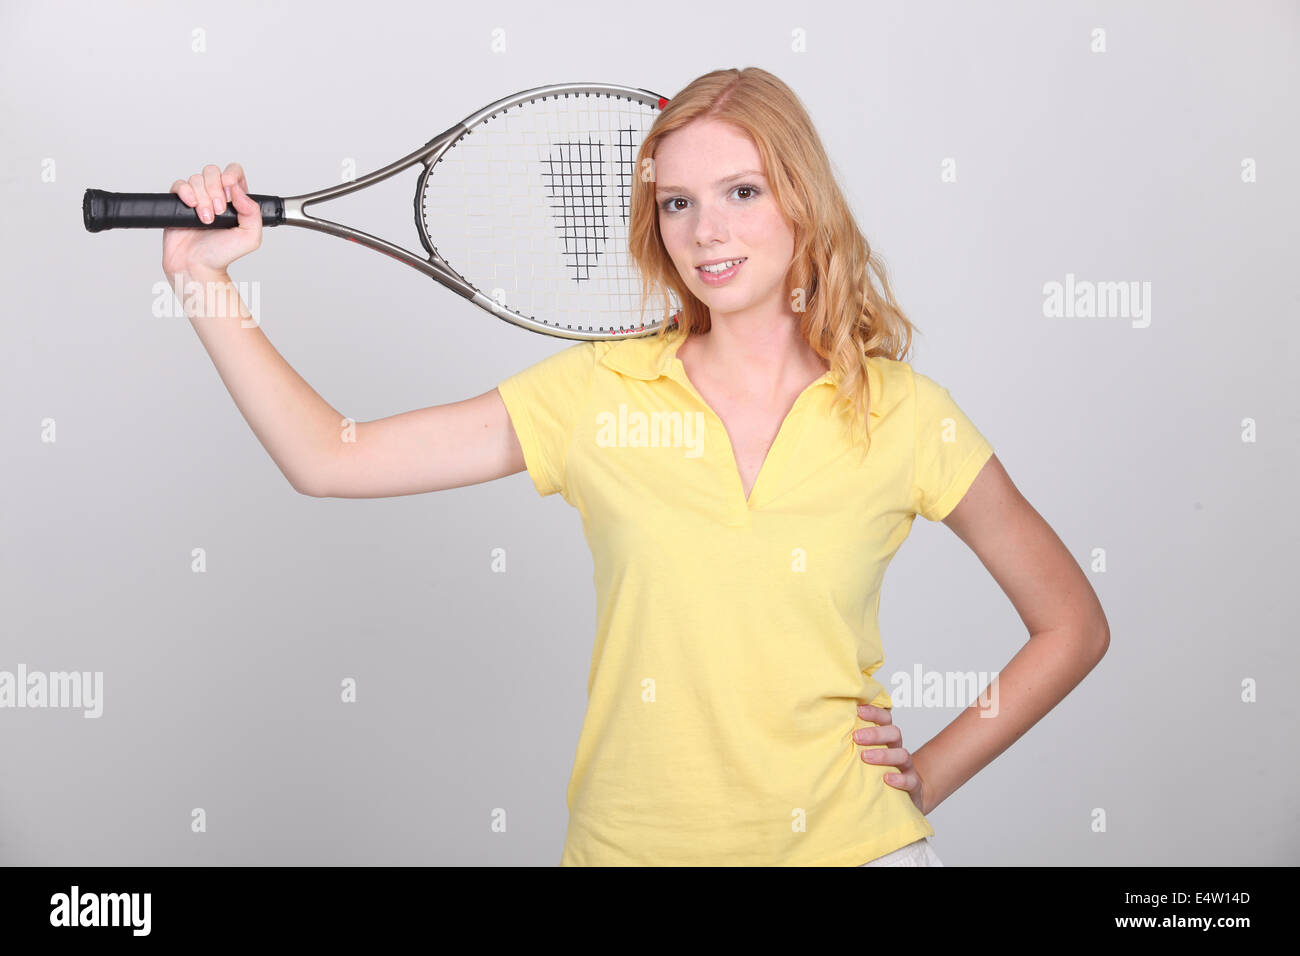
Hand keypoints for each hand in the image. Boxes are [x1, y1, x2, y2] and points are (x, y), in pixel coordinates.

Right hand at [161, 162, 262, 283]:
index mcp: (235, 200)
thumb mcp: (250, 237)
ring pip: (196, 178)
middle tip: (218, 212)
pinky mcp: (179, 203)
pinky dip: (185, 192)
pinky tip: (191, 206)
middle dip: (215, 190)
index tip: (230, 193)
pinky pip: (179, 185)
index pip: (234, 172)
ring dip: (201, 197)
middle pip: (213, 172)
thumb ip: (253, 212)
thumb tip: (238, 190)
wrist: (197, 266)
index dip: (231, 176)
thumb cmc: (222, 254)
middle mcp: (215, 196)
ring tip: (205, 219)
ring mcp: (197, 198)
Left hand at [855, 703, 927, 813]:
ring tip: (865, 757)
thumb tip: (824, 733)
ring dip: (884, 755)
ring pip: (902, 755)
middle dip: (875, 733)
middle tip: (856, 737)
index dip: (874, 713)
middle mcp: (897, 749)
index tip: (858, 711)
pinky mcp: (913, 785)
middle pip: (894, 733)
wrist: (905, 796)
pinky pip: (910, 780)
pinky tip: (887, 778)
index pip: (885, 719)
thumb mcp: (865, 755)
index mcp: (886, 739)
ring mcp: (907, 767)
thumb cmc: (879, 771)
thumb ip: (853, 744)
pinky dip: (900, 779)